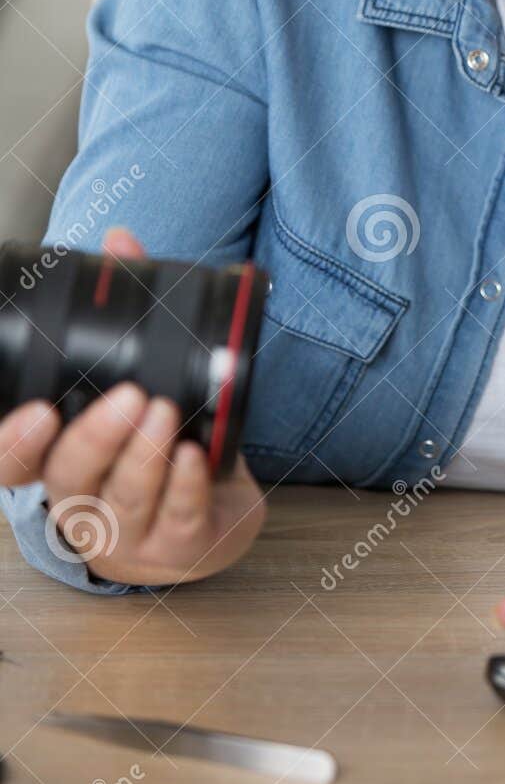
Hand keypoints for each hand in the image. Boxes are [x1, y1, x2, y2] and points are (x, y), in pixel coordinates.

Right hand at [0, 225, 265, 585]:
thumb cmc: (156, 447)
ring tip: (166, 413)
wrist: (206, 522)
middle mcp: (81, 498)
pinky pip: (175, 516)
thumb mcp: (134, 384)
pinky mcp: (176, 543)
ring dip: (143, 454)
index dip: (12, 442)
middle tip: (130, 398)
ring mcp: (126, 528)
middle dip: (95, 435)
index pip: (11, 462)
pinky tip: (195, 457)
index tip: (37, 412)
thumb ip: (126, 315)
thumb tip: (120, 240)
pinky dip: (185, 484)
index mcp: (57, 459)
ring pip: (122, 495)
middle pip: (67, 474)